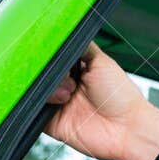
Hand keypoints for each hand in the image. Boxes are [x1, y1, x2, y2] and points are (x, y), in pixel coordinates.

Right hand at [44, 42, 158, 159]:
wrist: (126, 129)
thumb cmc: (121, 96)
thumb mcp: (102, 61)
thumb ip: (81, 46)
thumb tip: (63, 31)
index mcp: (76, 69)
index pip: (52, 56)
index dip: (49, 54)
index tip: (49, 52)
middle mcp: (64, 85)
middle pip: (40, 72)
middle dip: (47, 71)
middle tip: (66, 77)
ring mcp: (56, 103)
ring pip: (33, 90)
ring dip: (47, 89)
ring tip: (68, 94)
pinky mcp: (49, 122)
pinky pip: (32, 111)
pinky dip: (35, 105)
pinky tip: (55, 101)